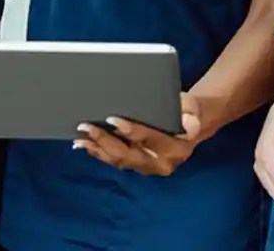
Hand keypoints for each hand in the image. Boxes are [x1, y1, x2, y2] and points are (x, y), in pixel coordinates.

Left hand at [74, 93, 203, 175]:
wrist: (191, 124)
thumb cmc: (189, 111)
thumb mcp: (194, 106)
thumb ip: (191, 112)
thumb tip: (190, 121)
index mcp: (176, 149)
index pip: (150, 139)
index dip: (131, 131)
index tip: (112, 119)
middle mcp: (162, 163)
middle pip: (129, 154)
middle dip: (105, 141)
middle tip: (87, 127)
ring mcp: (148, 166)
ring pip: (119, 160)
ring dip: (97, 149)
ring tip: (79, 139)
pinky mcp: (138, 165)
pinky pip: (116, 161)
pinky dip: (100, 153)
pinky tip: (85, 145)